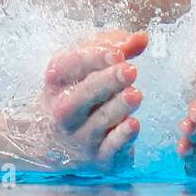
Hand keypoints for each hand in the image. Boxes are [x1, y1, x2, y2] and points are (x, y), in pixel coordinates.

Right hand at [12, 29, 147, 169]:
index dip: (94, 58)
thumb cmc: (78, 90)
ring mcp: (80, 136)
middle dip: (107, 82)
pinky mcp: (99, 157)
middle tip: (130, 71)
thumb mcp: (88, 64)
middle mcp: (64, 110)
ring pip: (100, 121)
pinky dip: (121, 138)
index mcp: (57, 80)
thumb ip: (116, 48)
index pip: (70, 65)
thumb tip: (142, 38)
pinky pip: (110, 148)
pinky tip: (134, 124)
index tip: (117, 53)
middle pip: (83, 95)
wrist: (54, 140)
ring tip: (135, 94)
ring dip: (118, 107)